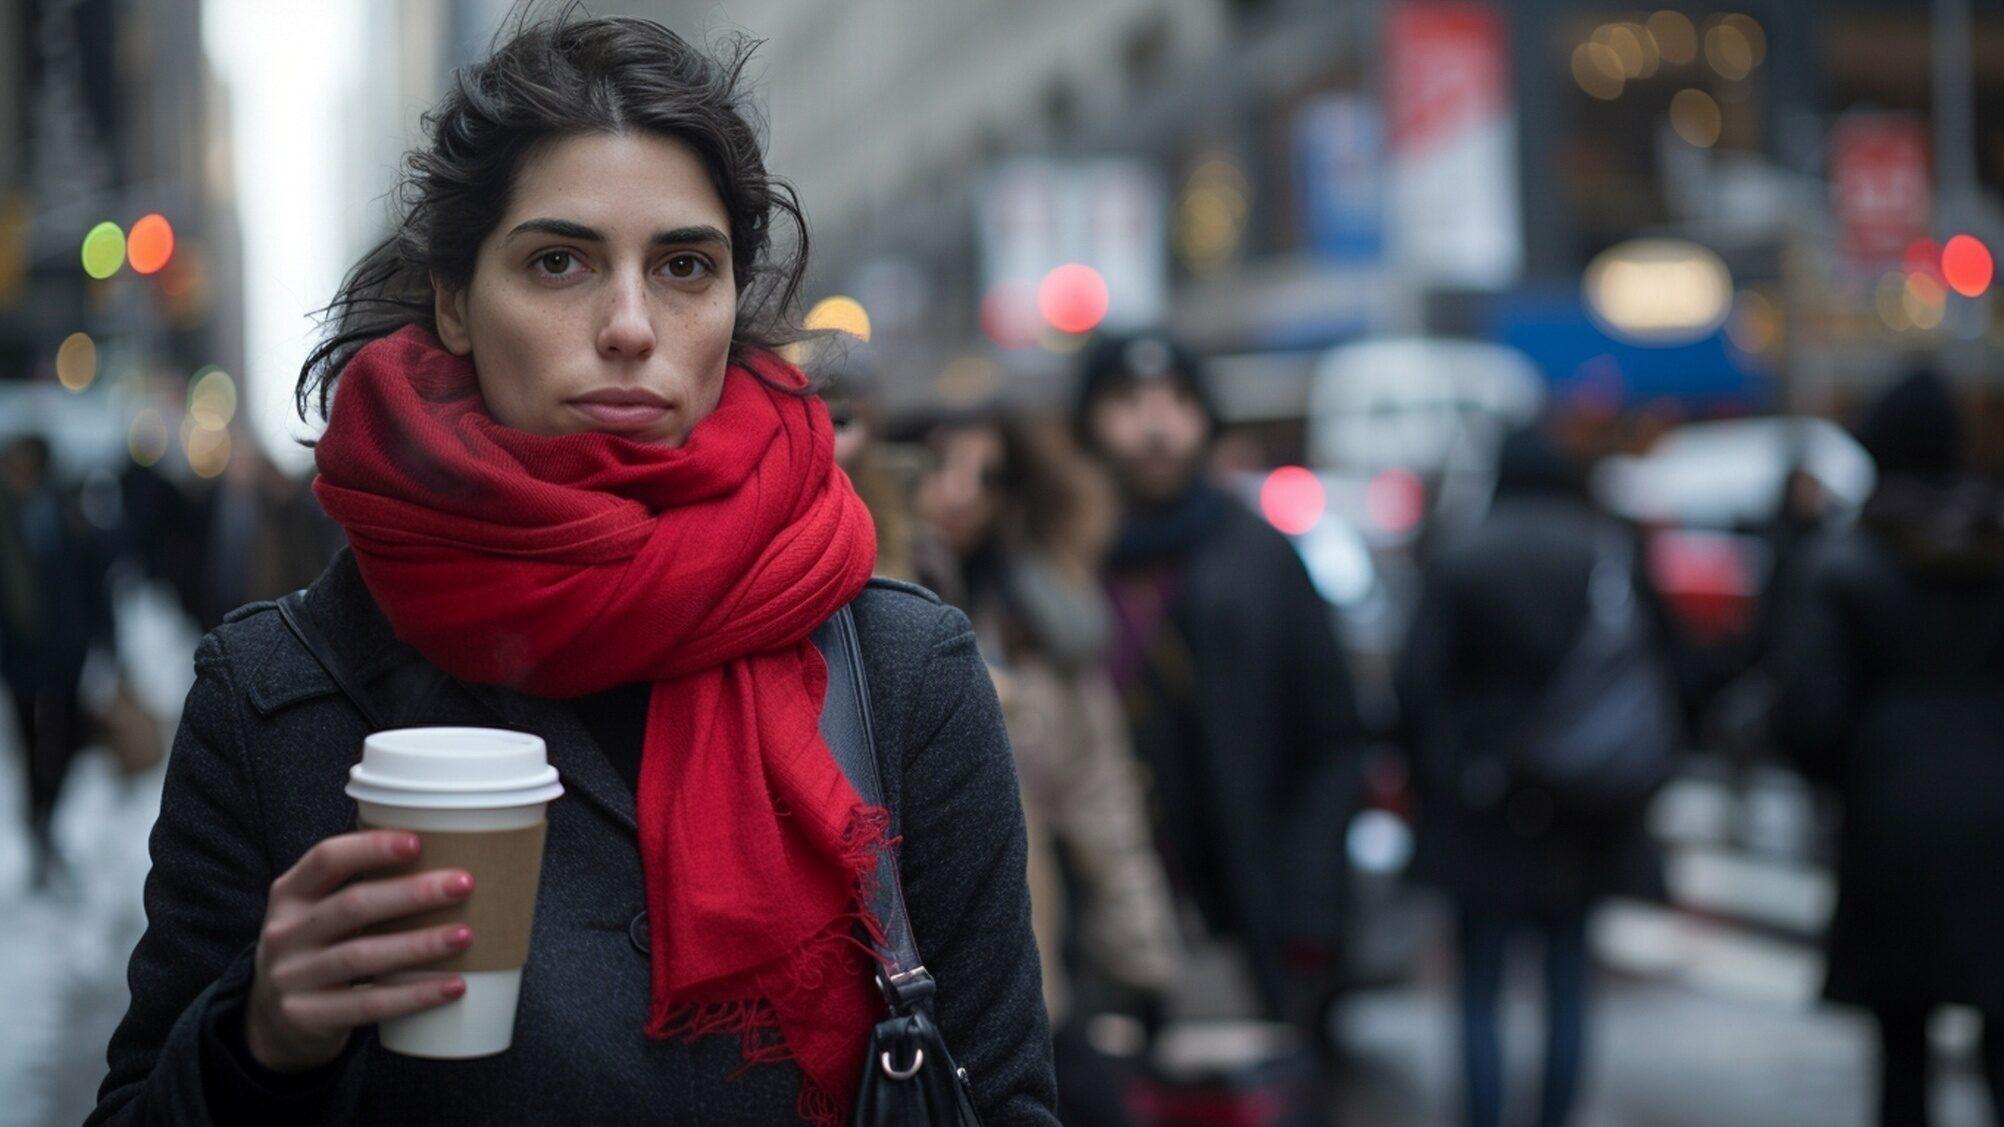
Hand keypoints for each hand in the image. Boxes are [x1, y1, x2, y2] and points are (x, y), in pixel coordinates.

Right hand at [243, 829, 475, 1072]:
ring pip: (362, 956)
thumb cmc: (318, 949)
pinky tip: (453, 986)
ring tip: (466, 935)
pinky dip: (415, 995)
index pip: (326, 859)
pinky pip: (369, 1004)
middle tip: (464, 884)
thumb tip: (445, 854)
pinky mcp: (305, 1017)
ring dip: (419, 944)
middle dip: (413, 893)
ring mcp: (290, 977)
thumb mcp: (319, 913)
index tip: (419, 842)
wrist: (274, 1021)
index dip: (371, 847)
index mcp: (290, 893)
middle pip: (353, 905)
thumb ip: (359, 887)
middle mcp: (284, 932)